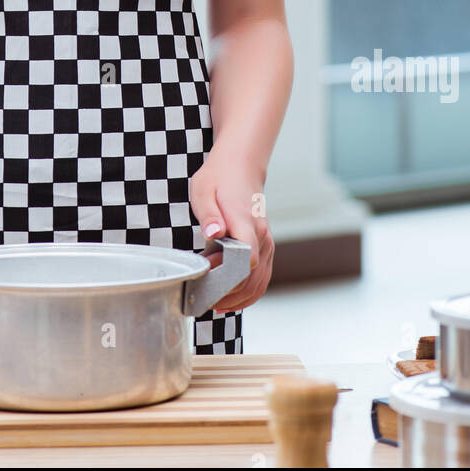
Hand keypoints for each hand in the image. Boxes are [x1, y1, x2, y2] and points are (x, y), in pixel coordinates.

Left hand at [188, 145, 273, 313]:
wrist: (240, 166)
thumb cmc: (219, 178)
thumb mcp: (203, 191)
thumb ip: (208, 215)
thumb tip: (213, 233)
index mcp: (246, 222)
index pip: (247, 260)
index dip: (227, 276)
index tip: (207, 278)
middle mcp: (262, 236)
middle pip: (251, 278)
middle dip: (227, 294)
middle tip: (202, 298)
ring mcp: (266, 244)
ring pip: (259, 283)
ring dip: (237, 298)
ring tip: (213, 304)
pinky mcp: (266, 248)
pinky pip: (262, 279)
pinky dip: (248, 294)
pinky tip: (230, 301)